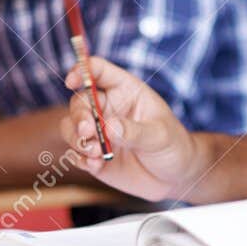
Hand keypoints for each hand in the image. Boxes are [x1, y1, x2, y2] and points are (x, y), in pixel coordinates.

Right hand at [61, 57, 200, 200]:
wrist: (175, 175)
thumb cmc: (173, 145)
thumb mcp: (160, 136)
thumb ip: (135, 131)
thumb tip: (109, 127)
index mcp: (125, 91)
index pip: (99, 71)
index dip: (82, 70)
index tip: (72, 81)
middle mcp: (107, 108)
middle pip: (79, 102)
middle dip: (79, 116)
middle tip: (88, 132)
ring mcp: (98, 132)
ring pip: (71, 127)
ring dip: (76, 139)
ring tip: (96, 153)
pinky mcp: (93, 154)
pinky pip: (76, 153)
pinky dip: (81, 159)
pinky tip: (97, 165)